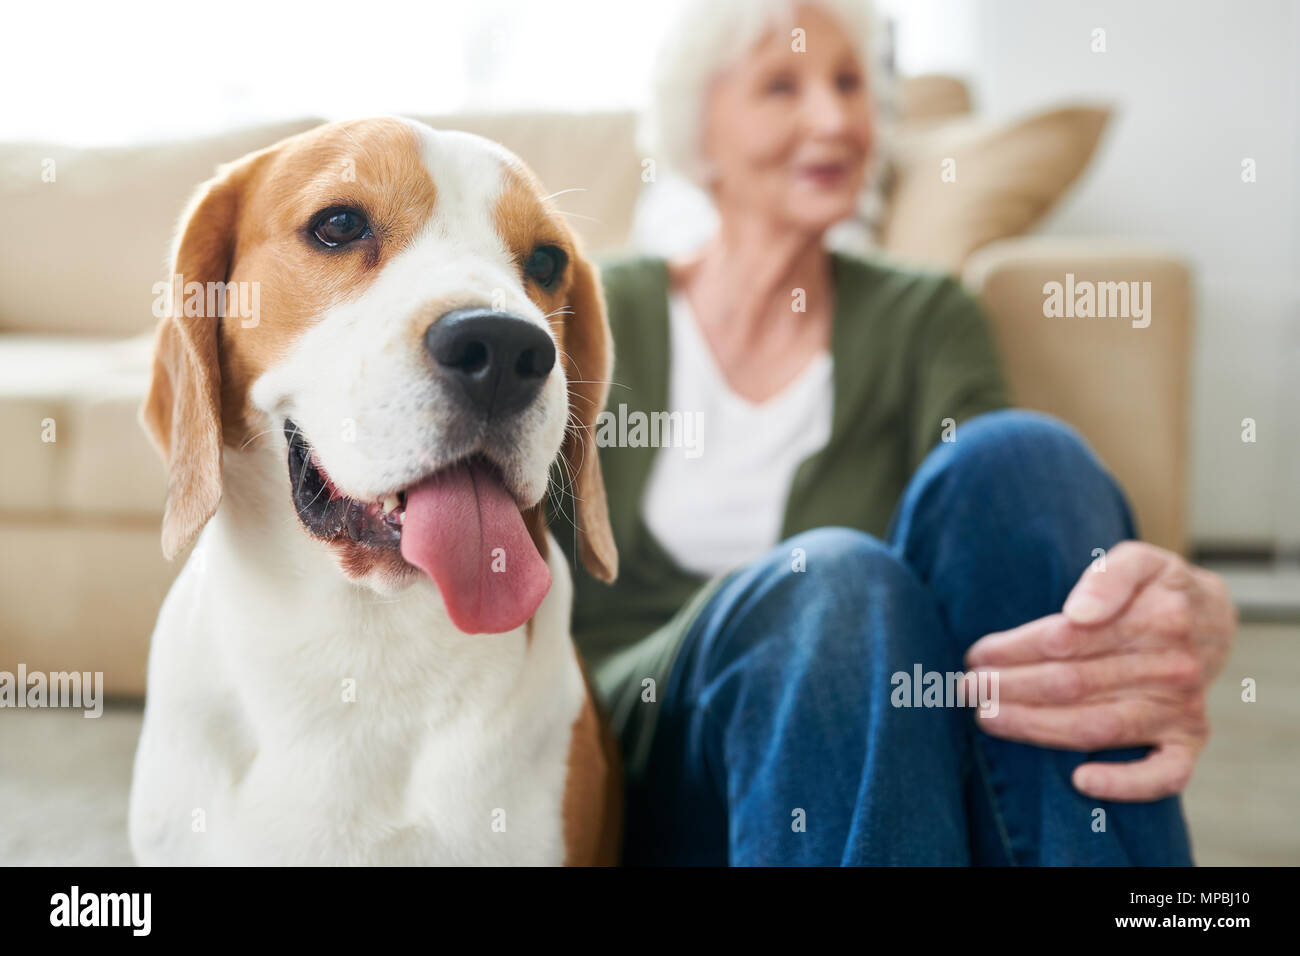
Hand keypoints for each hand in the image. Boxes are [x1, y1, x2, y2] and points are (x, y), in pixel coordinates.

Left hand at [964, 541, 1236, 801]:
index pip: (1066, 641)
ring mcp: (1181, 709)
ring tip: (988, 718)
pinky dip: (1126, 784)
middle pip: (1072, 685)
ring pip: (1098, 726)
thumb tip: (1079, 611)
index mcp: (1156, 619)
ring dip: (1037, 727)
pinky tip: (1080, 780)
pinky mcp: (1189, 741)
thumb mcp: (1139, 560)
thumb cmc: (1157, 588)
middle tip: (965, 689)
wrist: (1212, 619)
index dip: (1014, 650)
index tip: (975, 655)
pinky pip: (1164, 774)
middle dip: (1010, 688)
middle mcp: (1171, 668)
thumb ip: (1108, 577)